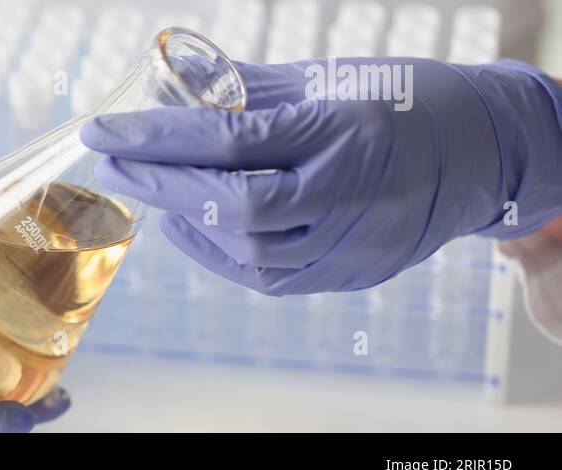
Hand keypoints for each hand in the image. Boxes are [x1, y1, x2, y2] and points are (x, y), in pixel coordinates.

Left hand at [81, 59, 561, 294]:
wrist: (484, 153)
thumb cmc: (401, 100)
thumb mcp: (327, 77)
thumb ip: (248, 90)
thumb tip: (171, 89)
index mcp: (343, 131)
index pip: (229, 141)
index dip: (157, 139)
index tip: (101, 132)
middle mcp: (348, 194)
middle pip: (232, 203)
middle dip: (159, 182)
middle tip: (113, 160)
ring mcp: (352, 243)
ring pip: (246, 249)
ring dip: (184, 217)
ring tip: (150, 186)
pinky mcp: (349, 275)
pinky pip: (266, 277)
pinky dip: (216, 251)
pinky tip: (187, 223)